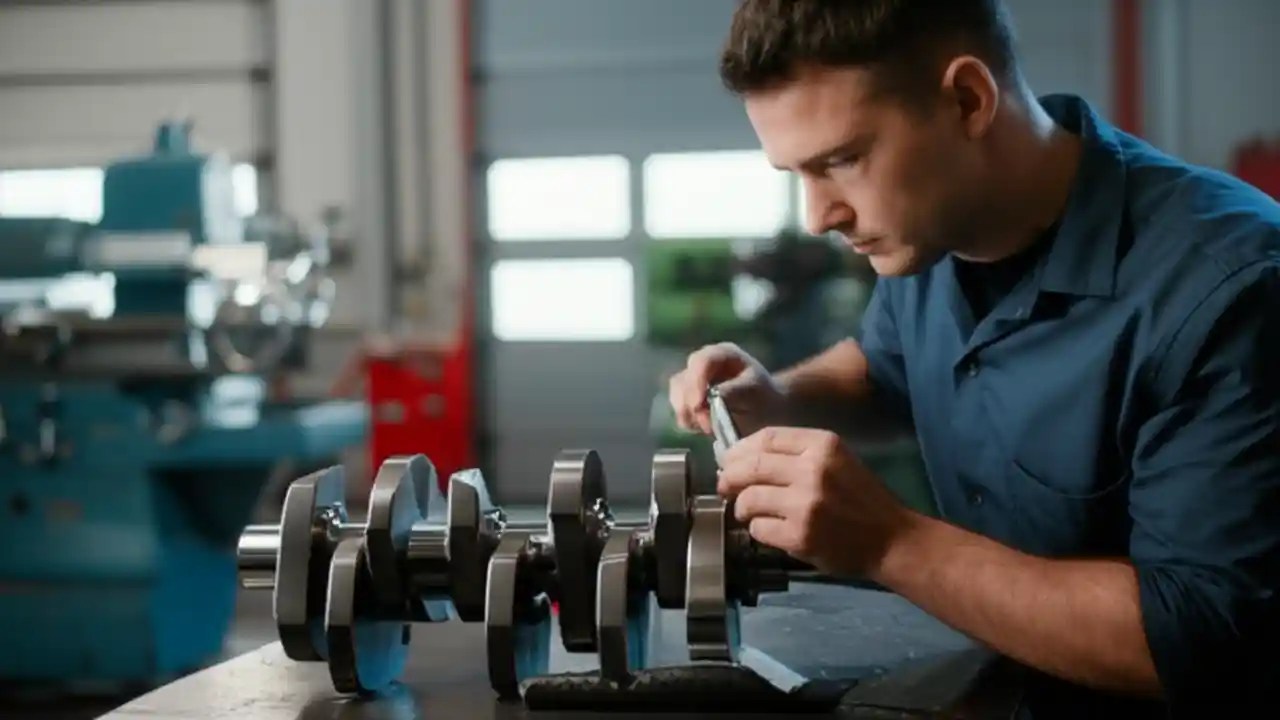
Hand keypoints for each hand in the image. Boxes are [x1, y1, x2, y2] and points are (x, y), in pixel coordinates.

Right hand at [668, 342, 787, 435]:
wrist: (767, 411)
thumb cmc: (764, 397)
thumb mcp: (754, 392)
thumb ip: (733, 392)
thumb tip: (709, 398)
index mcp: (723, 354)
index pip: (701, 361)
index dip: (695, 382)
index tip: (696, 406)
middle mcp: (704, 363)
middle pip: (683, 379)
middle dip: (690, 404)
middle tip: (706, 425)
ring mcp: (694, 380)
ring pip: (677, 395)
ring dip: (687, 414)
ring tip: (708, 428)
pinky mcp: (689, 398)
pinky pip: (680, 409)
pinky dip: (688, 421)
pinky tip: (704, 428)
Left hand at [717, 426, 915, 578]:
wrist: (891, 539)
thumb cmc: (861, 498)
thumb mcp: (837, 460)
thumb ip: (797, 454)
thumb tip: (744, 456)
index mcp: (823, 445)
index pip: (766, 437)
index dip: (740, 448)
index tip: (730, 459)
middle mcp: (813, 470)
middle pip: (750, 466)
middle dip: (729, 477)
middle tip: (726, 486)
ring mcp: (806, 504)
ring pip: (749, 499)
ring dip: (742, 507)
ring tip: (747, 511)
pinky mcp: (800, 536)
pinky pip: (758, 529)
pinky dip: (756, 530)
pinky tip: (768, 529)